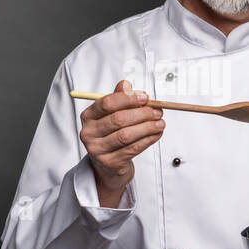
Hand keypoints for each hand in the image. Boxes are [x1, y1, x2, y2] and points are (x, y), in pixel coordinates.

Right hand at [80, 79, 164, 206]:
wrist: (107, 164)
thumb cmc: (111, 133)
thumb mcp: (112, 114)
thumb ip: (119, 98)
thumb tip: (126, 84)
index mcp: (88, 116)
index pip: (107, 103)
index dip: (128, 99)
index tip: (145, 97)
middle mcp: (89, 133)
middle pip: (118, 119)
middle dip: (142, 114)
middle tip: (158, 111)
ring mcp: (97, 150)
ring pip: (126, 135)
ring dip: (148, 127)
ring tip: (161, 123)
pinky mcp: (110, 163)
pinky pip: (133, 149)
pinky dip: (148, 140)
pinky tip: (156, 134)